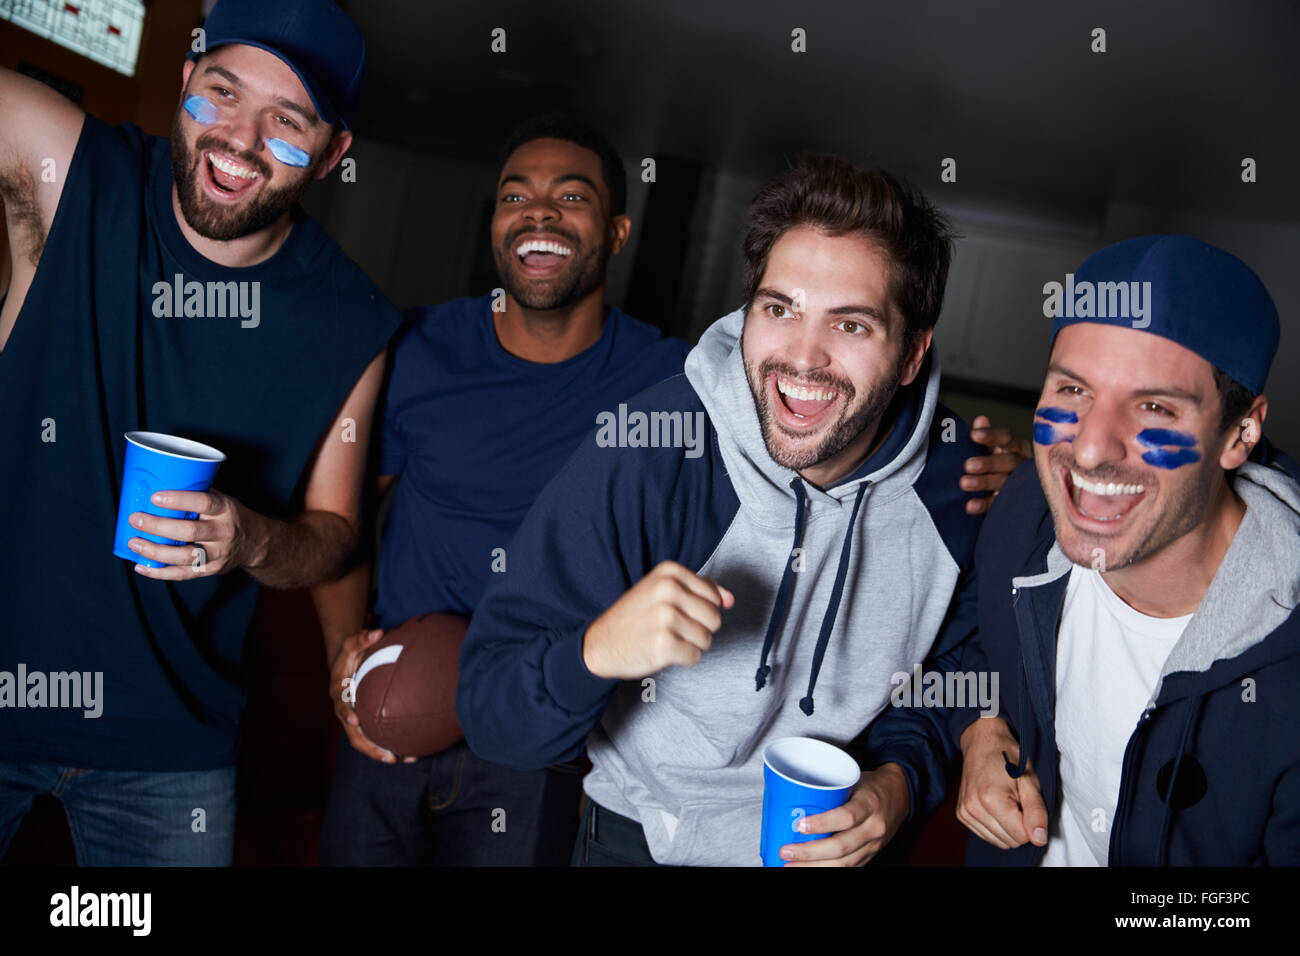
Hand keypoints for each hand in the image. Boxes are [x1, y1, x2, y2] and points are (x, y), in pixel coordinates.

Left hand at [127, 488, 268, 579]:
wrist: (255, 543)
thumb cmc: (230, 516)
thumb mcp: (222, 500)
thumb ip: (197, 495)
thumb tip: (160, 484)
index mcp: (225, 510)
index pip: (204, 503)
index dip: (179, 500)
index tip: (155, 497)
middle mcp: (223, 532)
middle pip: (190, 531)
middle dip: (159, 527)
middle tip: (136, 519)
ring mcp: (217, 554)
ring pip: (184, 556)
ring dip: (155, 551)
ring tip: (134, 543)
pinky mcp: (210, 570)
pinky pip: (183, 574)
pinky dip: (160, 572)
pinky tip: (141, 567)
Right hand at [329, 627, 412, 763]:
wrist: (345, 666)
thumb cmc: (350, 654)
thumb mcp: (352, 644)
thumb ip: (362, 638)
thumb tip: (378, 631)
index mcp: (339, 694)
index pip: (341, 707)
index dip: (347, 714)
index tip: (357, 720)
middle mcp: (345, 711)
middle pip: (354, 736)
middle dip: (370, 748)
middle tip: (389, 757)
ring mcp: (354, 720)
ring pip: (365, 742)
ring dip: (382, 753)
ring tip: (403, 759)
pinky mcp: (365, 723)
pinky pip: (375, 737)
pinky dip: (389, 745)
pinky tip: (408, 752)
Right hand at [582, 560, 734, 679]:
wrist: (600, 643)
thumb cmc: (636, 617)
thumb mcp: (663, 591)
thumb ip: (700, 591)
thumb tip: (730, 599)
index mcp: (669, 572)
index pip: (714, 596)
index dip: (700, 610)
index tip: (676, 612)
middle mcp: (668, 590)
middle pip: (714, 618)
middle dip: (698, 629)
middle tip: (671, 629)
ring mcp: (666, 617)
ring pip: (707, 638)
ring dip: (690, 645)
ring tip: (666, 639)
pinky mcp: (664, 644)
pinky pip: (695, 656)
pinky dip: (683, 658)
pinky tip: (663, 651)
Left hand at [779, 763, 909, 865]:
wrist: (900, 795)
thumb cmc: (871, 786)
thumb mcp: (853, 780)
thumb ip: (831, 793)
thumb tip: (794, 799)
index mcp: (869, 804)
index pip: (846, 817)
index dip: (822, 823)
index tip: (799, 826)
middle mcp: (873, 828)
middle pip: (841, 847)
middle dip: (810, 853)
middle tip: (786, 851)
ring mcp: (873, 845)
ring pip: (844, 863)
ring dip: (814, 867)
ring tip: (790, 865)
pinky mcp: (870, 856)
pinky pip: (849, 868)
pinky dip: (827, 870)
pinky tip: (809, 869)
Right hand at [955, 715, 1047, 848]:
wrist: (983, 741)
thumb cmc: (1009, 757)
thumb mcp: (1030, 781)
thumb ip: (1037, 812)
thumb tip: (1039, 840)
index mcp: (992, 800)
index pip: (1021, 836)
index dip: (1030, 822)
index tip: (1025, 801)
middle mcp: (973, 809)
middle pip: (1010, 842)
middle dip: (1019, 826)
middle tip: (1017, 800)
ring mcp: (965, 812)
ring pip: (998, 842)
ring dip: (1007, 827)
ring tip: (1006, 802)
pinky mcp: (961, 814)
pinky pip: (986, 835)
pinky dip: (996, 826)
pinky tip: (996, 806)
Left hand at [963, 415, 1031, 514]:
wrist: (1012, 488)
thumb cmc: (998, 460)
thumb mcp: (993, 446)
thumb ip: (986, 435)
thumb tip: (981, 420)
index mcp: (1017, 447)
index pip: (1007, 438)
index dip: (991, 436)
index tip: (973, 435)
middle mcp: (1022, 464)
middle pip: (1008, 462)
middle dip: (988, 463)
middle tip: (968, 465)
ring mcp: (1019, 485)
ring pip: (1005, 483)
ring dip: (984, 482)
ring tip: (964, 483)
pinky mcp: (1012, 503)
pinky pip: (999, 503)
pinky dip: (984, 505)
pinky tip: (970, 505)